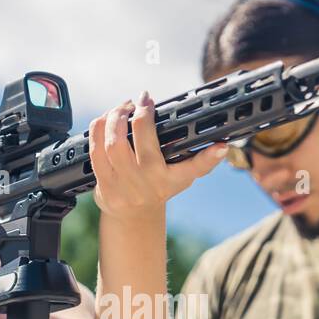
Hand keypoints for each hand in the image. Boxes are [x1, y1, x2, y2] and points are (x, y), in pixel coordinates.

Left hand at [88, 91, 227, 222]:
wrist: (133, 216)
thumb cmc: (159, 186)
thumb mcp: (181, 176)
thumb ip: (200, 160)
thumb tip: (223, 146)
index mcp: (172, 179)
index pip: (195, 168)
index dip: (209, 157)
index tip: (221, 145)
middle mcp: (150, 183)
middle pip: (143, 140)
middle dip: (139, 113)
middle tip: (140, 102)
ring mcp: (125, 186)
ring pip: (113, 144)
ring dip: (114, 117)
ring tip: (121, 108)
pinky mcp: (103, 186)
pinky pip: (95, 151)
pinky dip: (98, 129)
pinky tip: (105, 120)